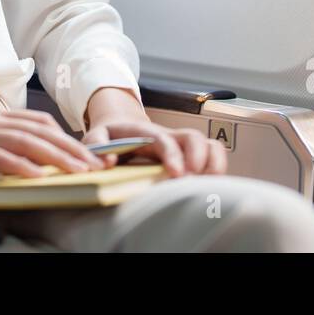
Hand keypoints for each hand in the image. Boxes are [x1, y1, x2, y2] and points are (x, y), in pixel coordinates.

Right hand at [0, 109, 107, 180]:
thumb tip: (22, 163)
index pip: (38, 121)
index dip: (66, 135)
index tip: (87, 152)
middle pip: (41, 130)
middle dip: (72, 147)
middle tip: (96, 163)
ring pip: (27, 141)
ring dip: (58, 156)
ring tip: (79, 170)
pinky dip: (22, 166)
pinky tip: (39, 176)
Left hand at [81, 117, 228, 176]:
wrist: (122, 127)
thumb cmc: (110, 136)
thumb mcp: (95, 136)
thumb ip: (95, 144)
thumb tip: (106, 162)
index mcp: (147, 134)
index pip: (165, 140)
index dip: (174, 155)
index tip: (176, 173)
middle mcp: (170, 138)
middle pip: (194, 137)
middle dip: (200, 157)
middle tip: (192, 180)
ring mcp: (182, 147)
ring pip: (209, 145)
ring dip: (214, 164)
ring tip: (208, 186)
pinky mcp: (190, 157)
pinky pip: (213, 156)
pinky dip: (218, 169)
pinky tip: (210, 187)